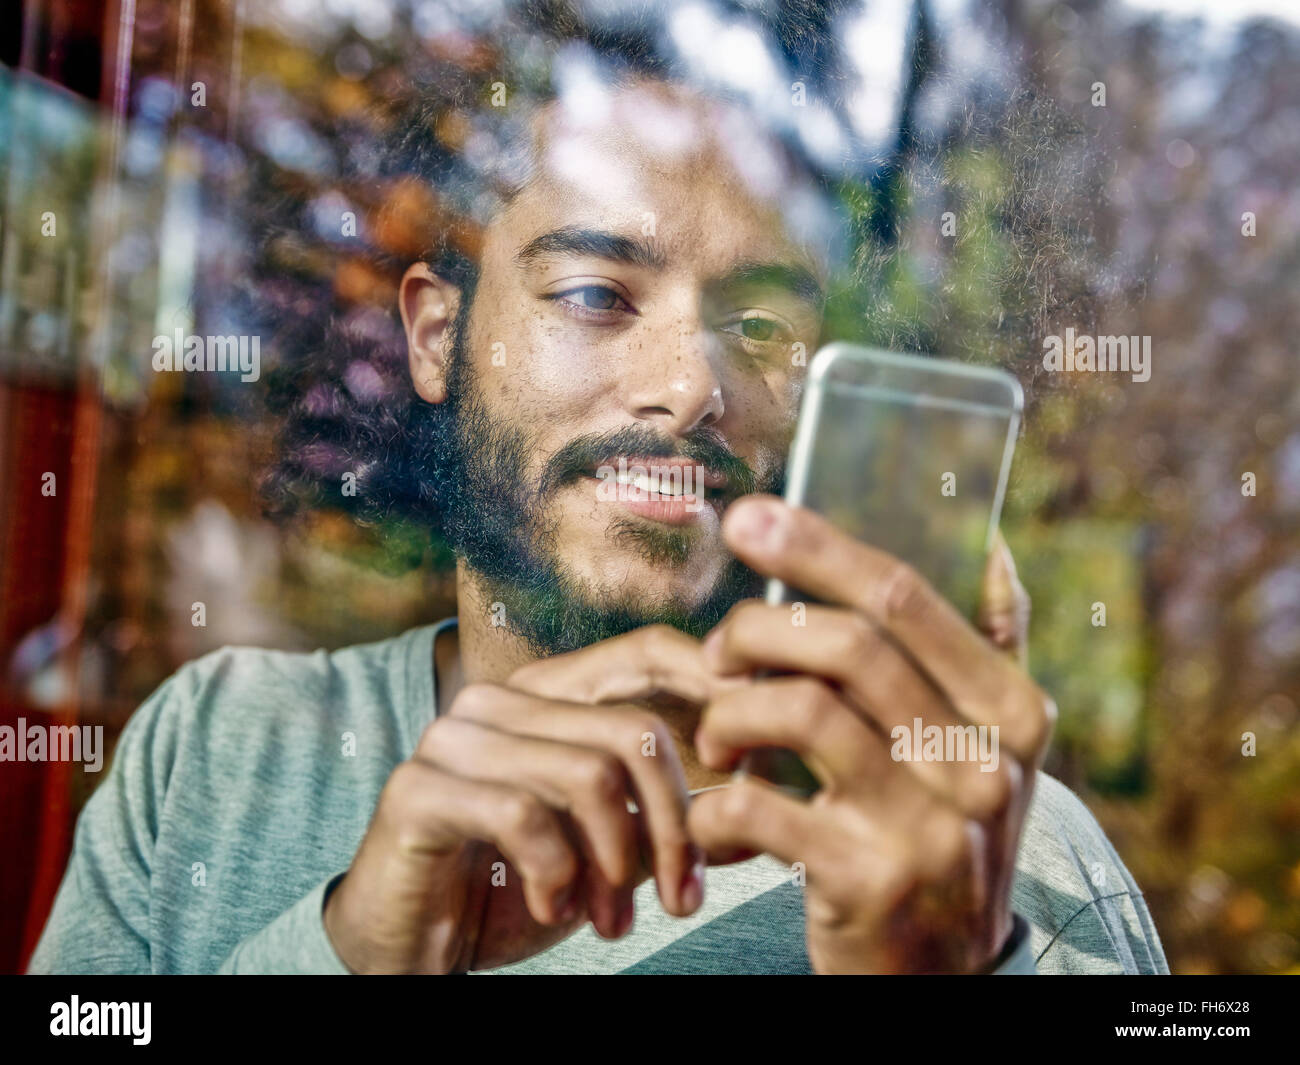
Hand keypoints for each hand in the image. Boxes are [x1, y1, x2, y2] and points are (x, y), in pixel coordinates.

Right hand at [323, 626, 732, 972]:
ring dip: (616, 865)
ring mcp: (454, 737)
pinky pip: (525, 817)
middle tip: (679, 898)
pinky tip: (552, 908)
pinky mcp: (420, 787)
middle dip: (673, 826)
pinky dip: (557, 876)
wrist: (408, 947)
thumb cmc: (511, 889)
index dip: (711, 683)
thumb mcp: (606, 852)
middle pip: (634, 730)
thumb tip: (750, 804)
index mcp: (547, 696)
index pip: (646, 652)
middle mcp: (500, 701)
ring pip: (589, 775)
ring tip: (611, 920)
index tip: (755, 754)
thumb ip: (665, 821)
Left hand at [688, 496, 1052, 973]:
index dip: (816, 547)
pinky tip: (716, 820)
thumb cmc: (945, 835)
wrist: (942, 980)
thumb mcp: (994, 752)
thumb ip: (995, 648)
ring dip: (732, 713)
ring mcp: (931, 828)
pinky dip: (716, 806)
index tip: (747, 516)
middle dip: (757, 630)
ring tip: (717, 738)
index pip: (904, 596)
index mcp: (1011, 712)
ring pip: (800, 711)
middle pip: (847, 645)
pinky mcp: (869, 884)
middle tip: (718, 652)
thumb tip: (994, 541)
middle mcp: (984, 766)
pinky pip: (759, 807)